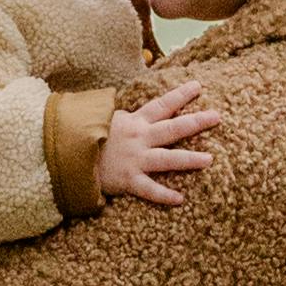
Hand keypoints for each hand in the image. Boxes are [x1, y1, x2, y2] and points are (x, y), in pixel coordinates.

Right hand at [96, 82, 221, 208]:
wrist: (67, 153)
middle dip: (196, 122)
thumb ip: (123, 116)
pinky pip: (149, 189)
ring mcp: (135, 159)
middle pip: (173, 128)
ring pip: (168, 159)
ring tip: (209, 159)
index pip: (162, 105)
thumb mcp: (106, 118)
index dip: (180, 95)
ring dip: (189, 159)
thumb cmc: (85, 134)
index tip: (198, 86)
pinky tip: (180, 199)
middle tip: (217, 117)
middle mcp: (139, 138)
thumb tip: (127, 108)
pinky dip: (164, 195)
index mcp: (135, 121)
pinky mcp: (128, 180)